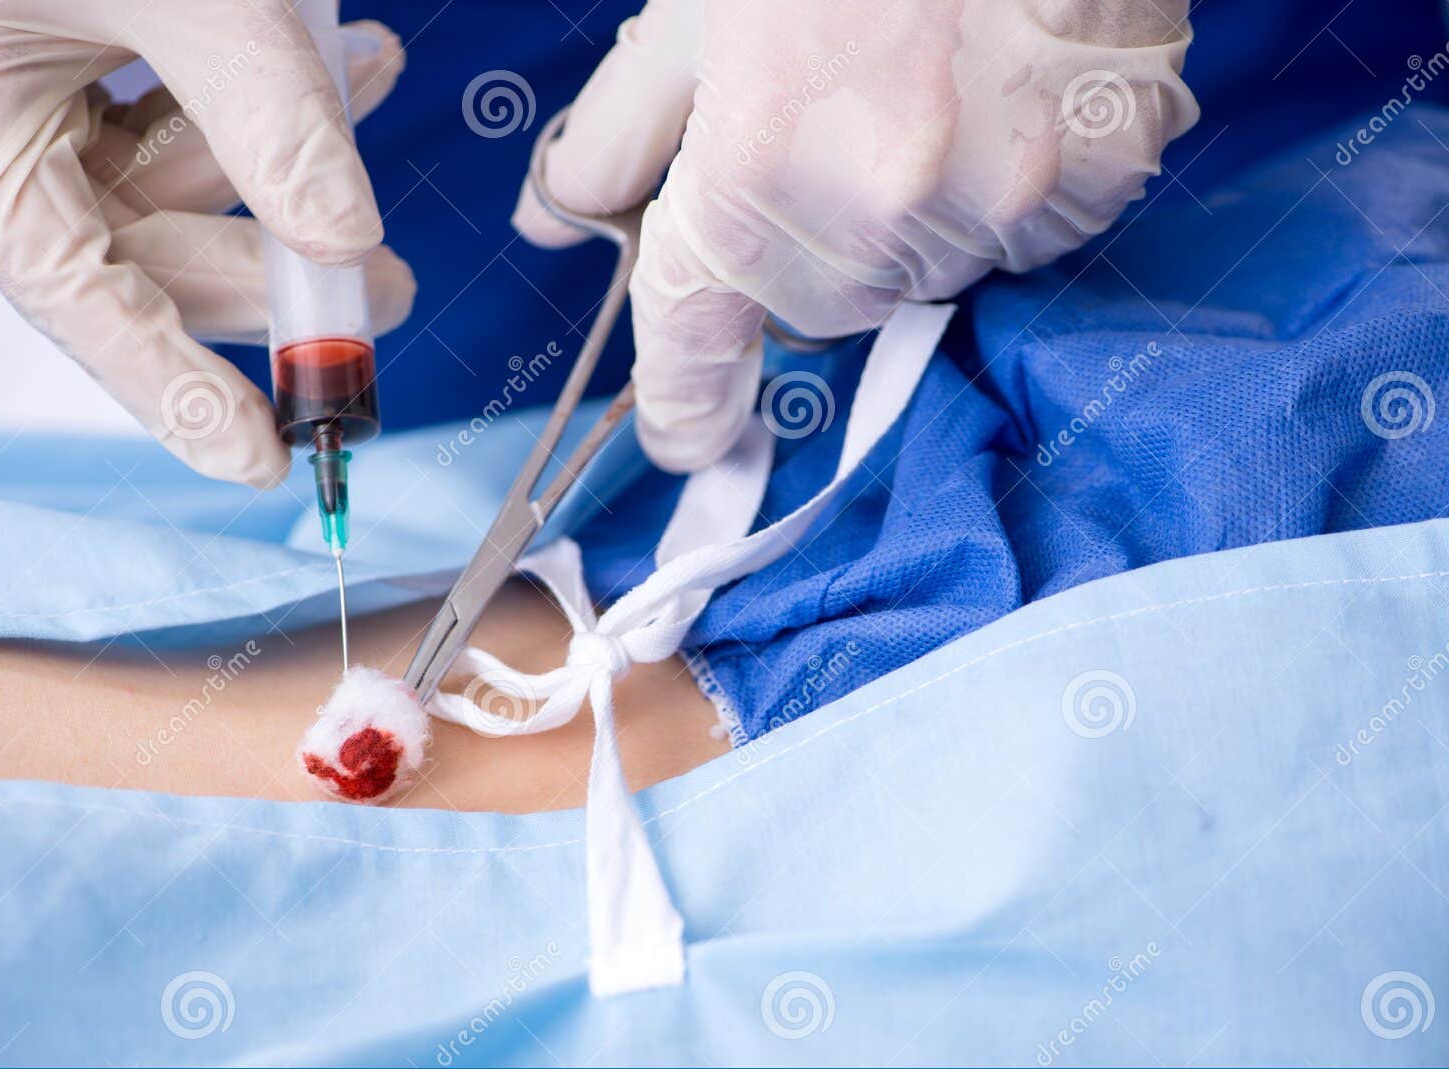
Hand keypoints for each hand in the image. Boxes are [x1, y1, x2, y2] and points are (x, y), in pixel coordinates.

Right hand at [0, 1, 416, 487]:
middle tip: (390, 282)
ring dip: (276, 153)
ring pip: (162, 175)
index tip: (267, 465)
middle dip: (276, 261)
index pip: (85, 307)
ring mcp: (5, 95)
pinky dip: (240, 91)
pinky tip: (329, 50)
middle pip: (143, 252)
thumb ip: (262, 109)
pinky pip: (154, 106)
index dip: (180, 395)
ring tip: (375, 79)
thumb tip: (348, 238)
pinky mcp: (40, 53)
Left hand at [515, 0, 1196, 470]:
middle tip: (828, 136)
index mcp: (748, 177)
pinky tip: (990, 104)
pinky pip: (1018, 244)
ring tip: (917, 97)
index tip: (685, 439)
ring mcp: (991, 210)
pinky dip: (994, 199)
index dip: (684, 407)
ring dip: (901, 226)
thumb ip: (621, 132)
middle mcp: (869, 219)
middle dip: (802, 252)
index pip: (694, 345)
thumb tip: (563, 212)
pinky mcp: (1092, 185)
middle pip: (814, 313)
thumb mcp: (695, 14)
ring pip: (916, 283)